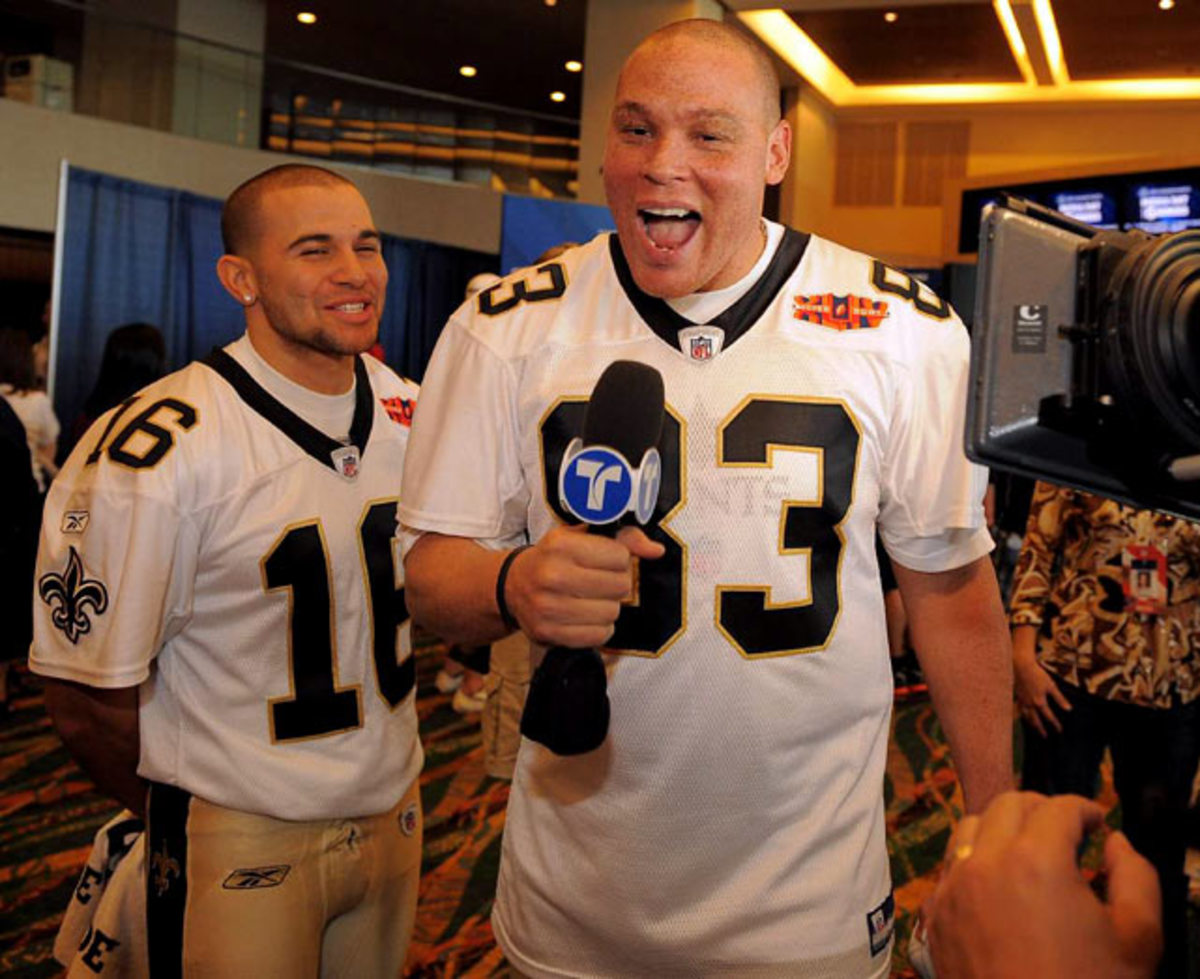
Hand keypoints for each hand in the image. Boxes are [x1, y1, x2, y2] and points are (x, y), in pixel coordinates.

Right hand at [504, 524, 663, 647]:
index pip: (619, 556)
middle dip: (616, 584)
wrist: (513, 586)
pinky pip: (598, 636)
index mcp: (560, 545)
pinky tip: (586, 617)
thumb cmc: (554, 558)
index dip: (619, 559)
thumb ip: (623, 538)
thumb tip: (656, 551)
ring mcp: (548, 607)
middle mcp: (552, 575)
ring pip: (612, 613)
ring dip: (608, 607)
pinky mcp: (548, 633)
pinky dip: (599, 628)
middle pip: (620, 586)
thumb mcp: (581, 537)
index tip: (605, 561)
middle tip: (600, 582)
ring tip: (591, 600)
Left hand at [927, 792, 1161, 978]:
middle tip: (1067, 833)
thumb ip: (1135, 875)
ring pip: (971, 828)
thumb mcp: (1138, 937)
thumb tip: (1114, 841)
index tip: (1099, 824)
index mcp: (1036, 860)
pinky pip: (950, 867)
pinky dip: (974, 862)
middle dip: (1042, 810)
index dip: (1085, 809)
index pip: (1059, 808)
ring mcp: (952, 887)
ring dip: (1002, 828)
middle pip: (1008, 805)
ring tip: (1029, 853)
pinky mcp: (933, 915)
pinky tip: (997, 886)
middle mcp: (985, 862)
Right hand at [1013, 653, 1070, 736]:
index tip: (1059, 730)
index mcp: (1040, 702)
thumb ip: (1059, 699)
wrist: (1021, 667)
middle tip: (1045, 736)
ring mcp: (1022, 701)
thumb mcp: (1051, 686)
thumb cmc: (1038, 675)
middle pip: (1036, 720)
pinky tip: (1021, 716)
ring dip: (1030, 723)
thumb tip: (1069, 709)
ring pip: (1026, 716)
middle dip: (1041, 728)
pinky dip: (1020, 715)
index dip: (1055, 724)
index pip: (1049, 716)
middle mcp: (1030, 704)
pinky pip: (1018, 709)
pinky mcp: (1017, 696)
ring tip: (1034, 728)